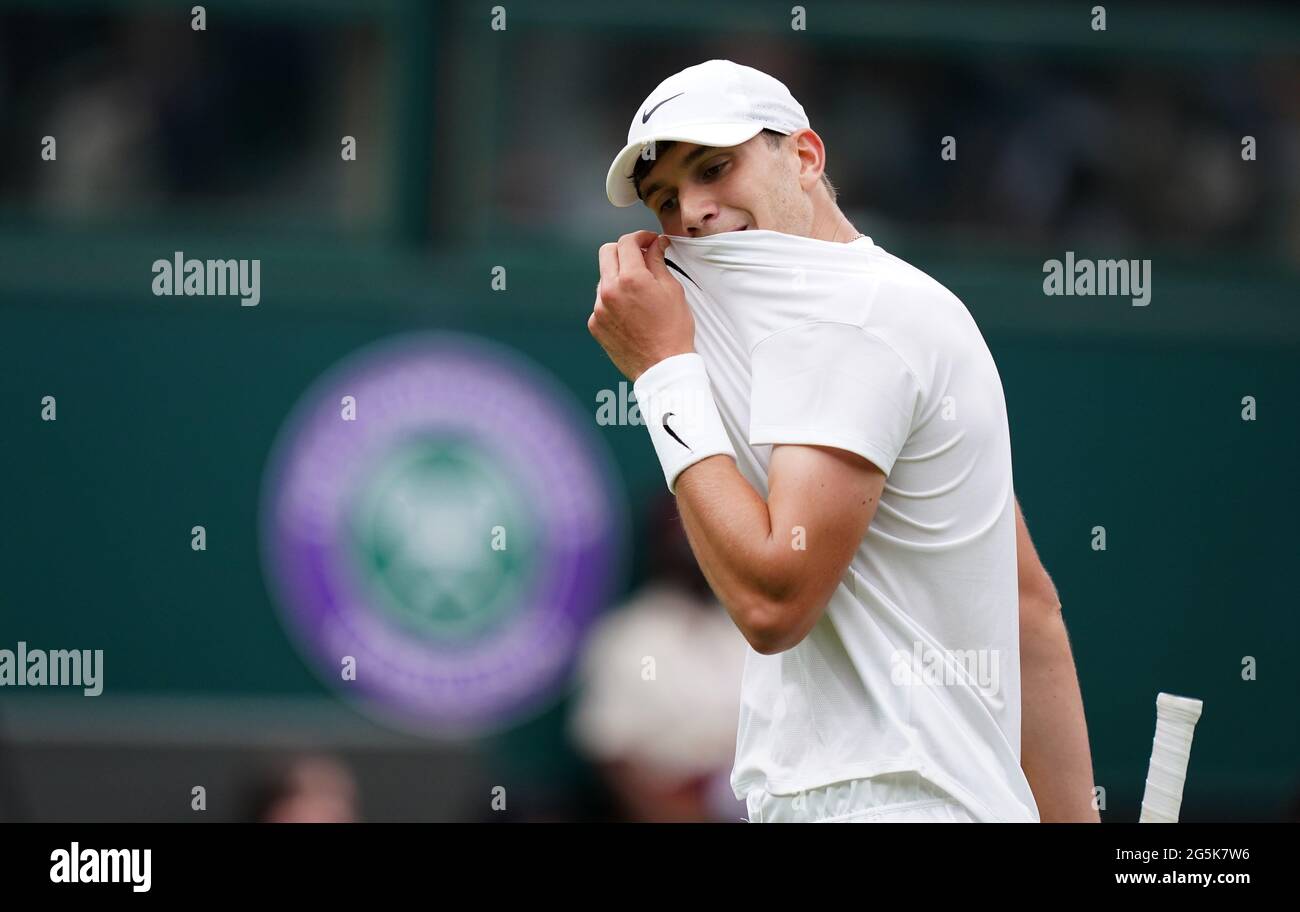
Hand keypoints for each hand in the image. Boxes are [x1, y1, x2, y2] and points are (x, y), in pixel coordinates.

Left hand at [588, 230, 694, 381]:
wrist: (662, 367)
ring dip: (618, 276)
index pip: (627, 242)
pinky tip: (630, 311)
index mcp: (631, 278)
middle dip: (624, 250)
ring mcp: (599, 308)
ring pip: (603, 278)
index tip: (649, 242)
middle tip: (641, 257)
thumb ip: (658, 262)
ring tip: (638, 291)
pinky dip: (613, 300)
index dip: (640, 237)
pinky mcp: (595, 324)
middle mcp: (609, 290)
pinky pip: (601, 302)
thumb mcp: (672, 290)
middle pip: (607, 252)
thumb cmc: (673, 331)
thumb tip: (655, 244)